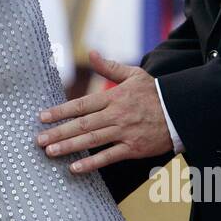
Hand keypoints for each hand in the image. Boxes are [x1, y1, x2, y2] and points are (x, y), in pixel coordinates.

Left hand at [36, 51, 170, 172]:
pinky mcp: (133, 148)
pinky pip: (109, 156)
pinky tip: (75, 168)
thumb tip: (91, 53)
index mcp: (114, 97)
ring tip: (50, 152)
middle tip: (39, 140)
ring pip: (92, 141)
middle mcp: (116, 115)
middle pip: (82, 124)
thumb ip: (109, 67)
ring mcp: (124, 132)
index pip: (81, 104)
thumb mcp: (133, 74)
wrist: (181, 111)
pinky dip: (91, 163)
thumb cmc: (155, 93)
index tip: (43, 117)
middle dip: (59, 132)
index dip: (60, 111)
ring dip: (69, 147)